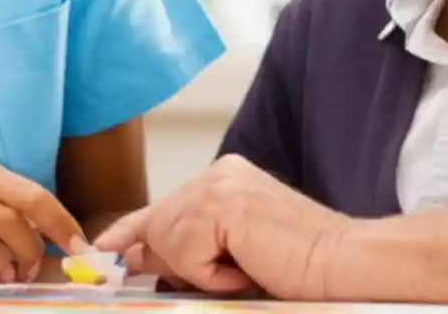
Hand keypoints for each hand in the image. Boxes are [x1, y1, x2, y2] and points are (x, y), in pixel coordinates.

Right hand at [0, 159, 85, 293]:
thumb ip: (23, 226)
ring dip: (17, 257)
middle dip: (47, 238)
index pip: (37, 194)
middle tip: (49, 266)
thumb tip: (71, 247)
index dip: (63, 222)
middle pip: (28, 202)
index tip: (81, 249)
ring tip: (10, 274)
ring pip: (7, 226)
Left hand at [95, 155, 351, 299]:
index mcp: (226, 179)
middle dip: (174, 261)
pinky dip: (211, 274)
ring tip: (250, 267)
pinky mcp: (221, 205)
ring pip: (167, 240)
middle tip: (232, 272)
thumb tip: (134, 257)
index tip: (100, 249)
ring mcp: (219, 184)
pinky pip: (184, 252)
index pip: (164, 206)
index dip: (129, 231)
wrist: (347, 265)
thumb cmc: (300, 269)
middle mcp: (219, 173)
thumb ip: (185, 251)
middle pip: (158, 225)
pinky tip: (250, 266)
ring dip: (202, 270)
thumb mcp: (231, 259)